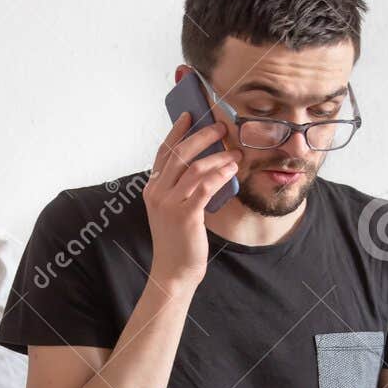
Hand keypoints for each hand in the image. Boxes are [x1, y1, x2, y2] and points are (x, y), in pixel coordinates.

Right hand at [143, 112, 239, 288]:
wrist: (174, 271)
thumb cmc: (178, 241)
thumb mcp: (173, 210)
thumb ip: (181, 188)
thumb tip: (204, 165)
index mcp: (152, 189)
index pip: (164, 152)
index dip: (176, 132)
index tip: (188, 115)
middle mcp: (157, 193)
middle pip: (180, 153)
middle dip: (202, 136)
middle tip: (221, 128)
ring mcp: (169, 203)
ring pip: (196, 168)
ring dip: (219, 157)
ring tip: (236, 153)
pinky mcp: (185, 215)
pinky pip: (205, 186)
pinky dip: (220, 174)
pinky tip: (232, 170)